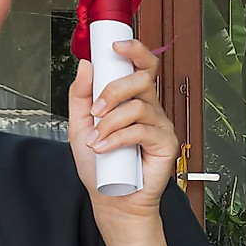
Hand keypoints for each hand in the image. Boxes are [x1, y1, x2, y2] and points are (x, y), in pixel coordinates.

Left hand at [67, 39, 179, 231]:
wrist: (111, 199)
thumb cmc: (100, 165)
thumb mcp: (79, 125)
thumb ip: (80, 95)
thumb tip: (86, 65)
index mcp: (133, 99)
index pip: (142, 66)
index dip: (134, 50)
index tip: (116, 46)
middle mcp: (150, 108)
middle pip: (142, 79)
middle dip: (114, 89)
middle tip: (96, 108)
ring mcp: (160, 125)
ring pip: (138, 107)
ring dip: (110, 121)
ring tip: (96, 138)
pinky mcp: (166, 144)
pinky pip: (141, 131)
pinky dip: (117, 138)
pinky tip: (104, 149)